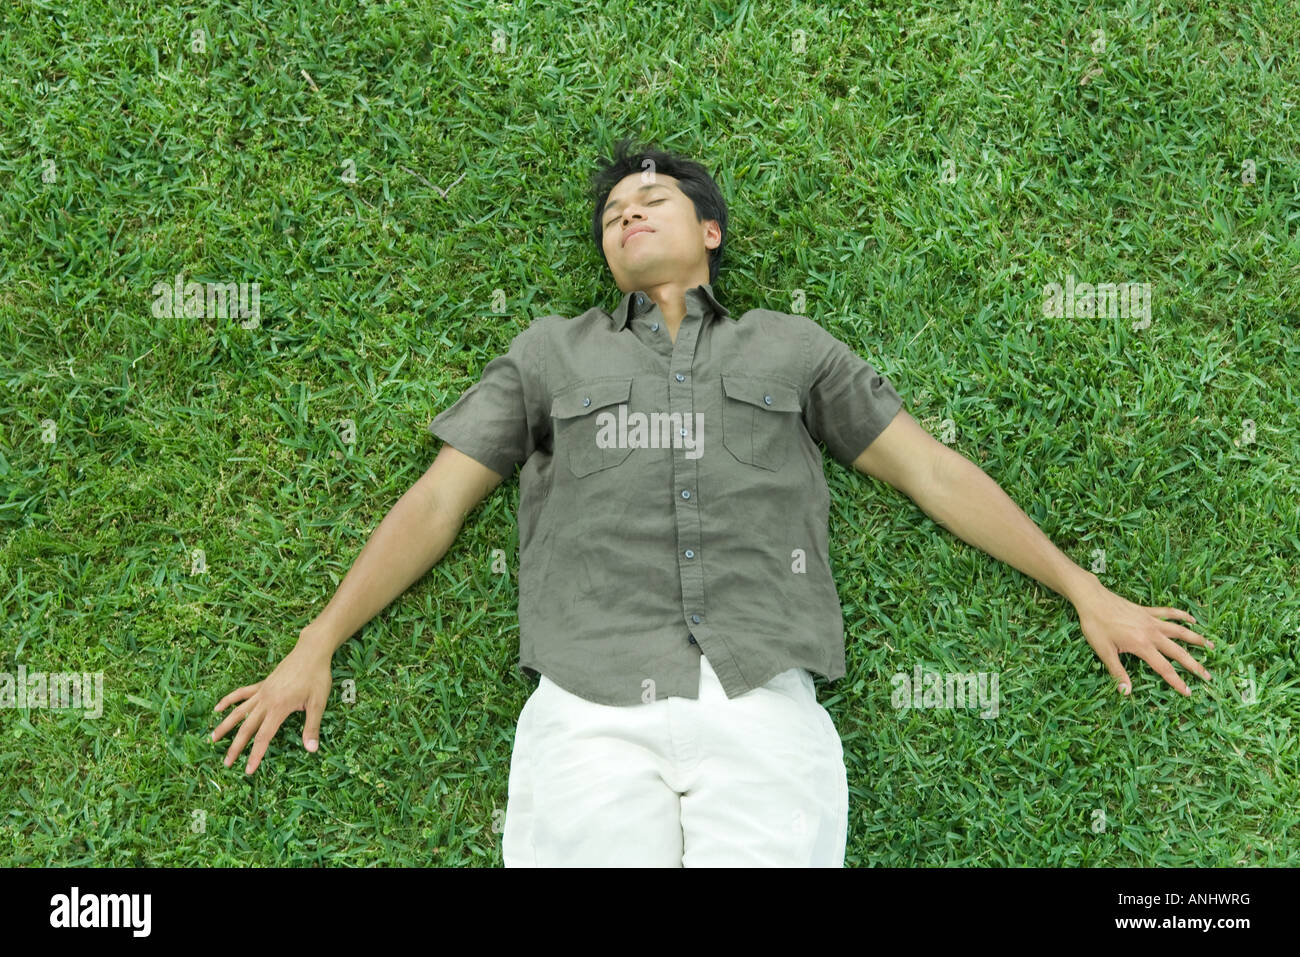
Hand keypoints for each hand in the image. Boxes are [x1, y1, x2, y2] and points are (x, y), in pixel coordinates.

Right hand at [211, 642, 332, 774]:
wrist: (311, 651)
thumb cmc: (317, 677)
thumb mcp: (319, 703)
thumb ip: (312, 727)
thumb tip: (311, 750)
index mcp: (279, 708)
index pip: (263, 737)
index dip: (255, 755)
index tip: (248, 770)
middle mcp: (266, 701)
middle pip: (247, 728)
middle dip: (236, 747)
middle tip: (226, 763)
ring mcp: (262, 692)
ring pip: (239, 711)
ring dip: (225, 725)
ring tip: (212, 738)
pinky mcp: (262, 684)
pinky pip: (242, 693)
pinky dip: (229, 700)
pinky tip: (218, 707)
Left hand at [1074, 585, 1212, 696]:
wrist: (1092, 599)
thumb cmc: (1095, 626)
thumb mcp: (1104, 651)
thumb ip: (1117, 672)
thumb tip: (1126, 692)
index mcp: (1141, 646)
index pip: (1164, 668)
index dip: (1177, 682)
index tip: (1189, 692)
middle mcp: (1151, 633)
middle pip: (1179, 652)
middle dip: (1194, 665)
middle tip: (1209, 676)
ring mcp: (1151, 620)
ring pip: (1180, 631)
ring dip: (1196, 639)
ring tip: (1212, 646)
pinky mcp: (1148, 610)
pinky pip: (1169, 613)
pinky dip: (1182, 615)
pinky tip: (1192, 619)